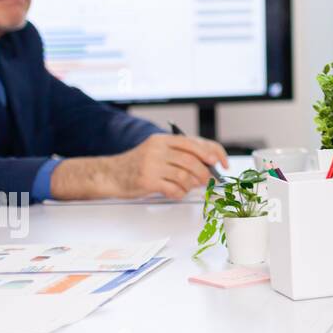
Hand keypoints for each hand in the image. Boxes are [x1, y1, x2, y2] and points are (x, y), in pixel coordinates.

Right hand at [110, 134, 227, 197]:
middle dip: (204, 173)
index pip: (195, 143)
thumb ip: (181, 154)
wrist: (110, 175)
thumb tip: (210, 165)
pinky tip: (177, 193)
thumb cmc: (138, 164)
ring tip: (189, 187)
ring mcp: (151, 165)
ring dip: (192, 184)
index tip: (223, 164)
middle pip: (192, 160)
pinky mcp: (146, 181)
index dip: (214, 153)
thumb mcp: (158, 151)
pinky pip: (173, 189)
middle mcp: (158, 150)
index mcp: (163, 139)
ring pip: (184, 175)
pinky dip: (180, 193)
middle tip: (207, 181)